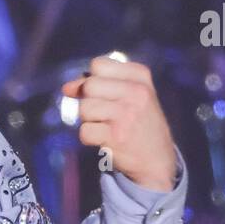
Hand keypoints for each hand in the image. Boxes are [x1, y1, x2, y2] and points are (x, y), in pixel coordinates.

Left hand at [61, 55, 177, 191]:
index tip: (102, 94)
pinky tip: (104, 139)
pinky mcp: (116, 136)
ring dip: (89, 120)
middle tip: (103, 113)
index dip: (92, 79)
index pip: (98, 64)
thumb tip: (67, 87)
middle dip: (89, 100)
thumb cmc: (139, 122)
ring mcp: (126, 114)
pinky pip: (84, 131)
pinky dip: (89, 138)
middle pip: (89, 86)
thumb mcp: (129, 95)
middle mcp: (136, 92)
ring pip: (84, 108)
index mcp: (140, 76)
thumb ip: (99, 84)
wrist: (157, 158)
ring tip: (106, 126)